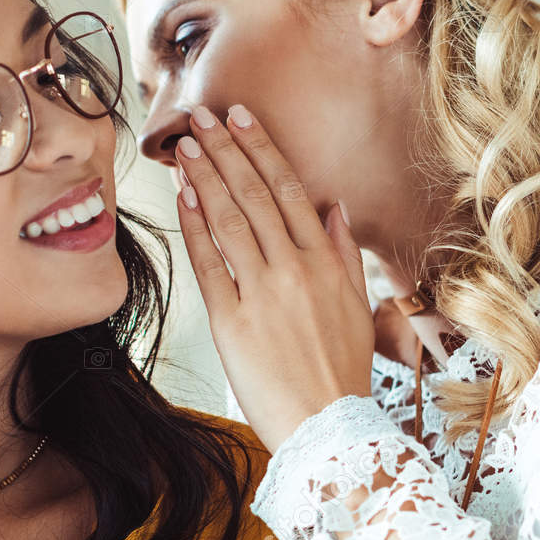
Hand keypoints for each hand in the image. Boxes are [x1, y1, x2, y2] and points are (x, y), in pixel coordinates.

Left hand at [174, 104, 373, 451]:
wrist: (327, 424)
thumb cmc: (343, 370)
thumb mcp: (357, 307)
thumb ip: (345, 255)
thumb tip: (335, 208)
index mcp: (327, 263)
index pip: (290, 192)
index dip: (262, 150)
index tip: (240, 118)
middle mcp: (295, 270)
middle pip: (255, 196)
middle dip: (225, 150)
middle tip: (200, 115)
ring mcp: (263, 294)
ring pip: (230, 221)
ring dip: (206, 177)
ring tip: (184, 145)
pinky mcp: (233, 322)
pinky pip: (210, 264)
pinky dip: (195, 226)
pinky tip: (182, 196)